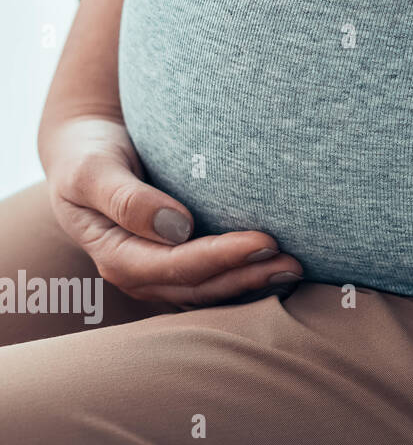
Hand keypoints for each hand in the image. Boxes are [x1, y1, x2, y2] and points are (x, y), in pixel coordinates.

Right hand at [40, 116, 303, 307]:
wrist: (86, 154)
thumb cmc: (88, 156)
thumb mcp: (92, 170)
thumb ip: (126, 199)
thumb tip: (176, 227)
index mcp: (117, 256)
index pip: (177, 265)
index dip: (222, 257)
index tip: (265, 240)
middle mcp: (141, 274)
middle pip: (201, 286)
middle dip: (248, 277)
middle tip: (294, 262)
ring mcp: (161, 275)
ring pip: (212, 291)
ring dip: (253, 283)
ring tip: (296, 269)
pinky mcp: (179, 266)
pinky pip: (216, 281)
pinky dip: (247, 277)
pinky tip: (279, 268)